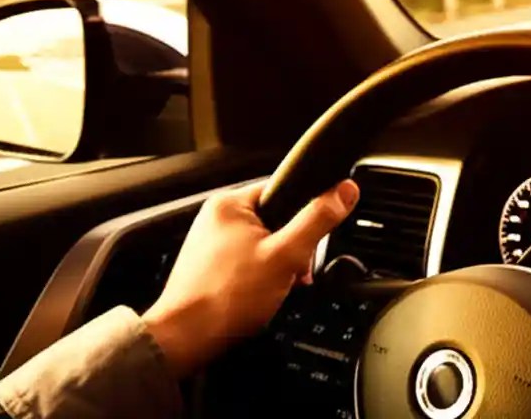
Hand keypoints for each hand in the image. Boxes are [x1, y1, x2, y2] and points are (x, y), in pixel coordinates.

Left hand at [143, 179, 359, 375]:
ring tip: (274, 287)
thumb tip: (344, 191)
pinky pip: (248, 262)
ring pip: (264, 245)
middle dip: (292, 249)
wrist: (185, 340)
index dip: (305, 216)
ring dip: (278, 266)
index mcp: (230, 204)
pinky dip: (261, 277)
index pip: (284, 190)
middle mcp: (216, 218)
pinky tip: (260, 295)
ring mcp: (210, 244)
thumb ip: (317, 220)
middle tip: (292, 272)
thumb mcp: (286, 256)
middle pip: (277, 220)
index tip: (310, 241)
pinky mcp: (209, 266)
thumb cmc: (226, 298)